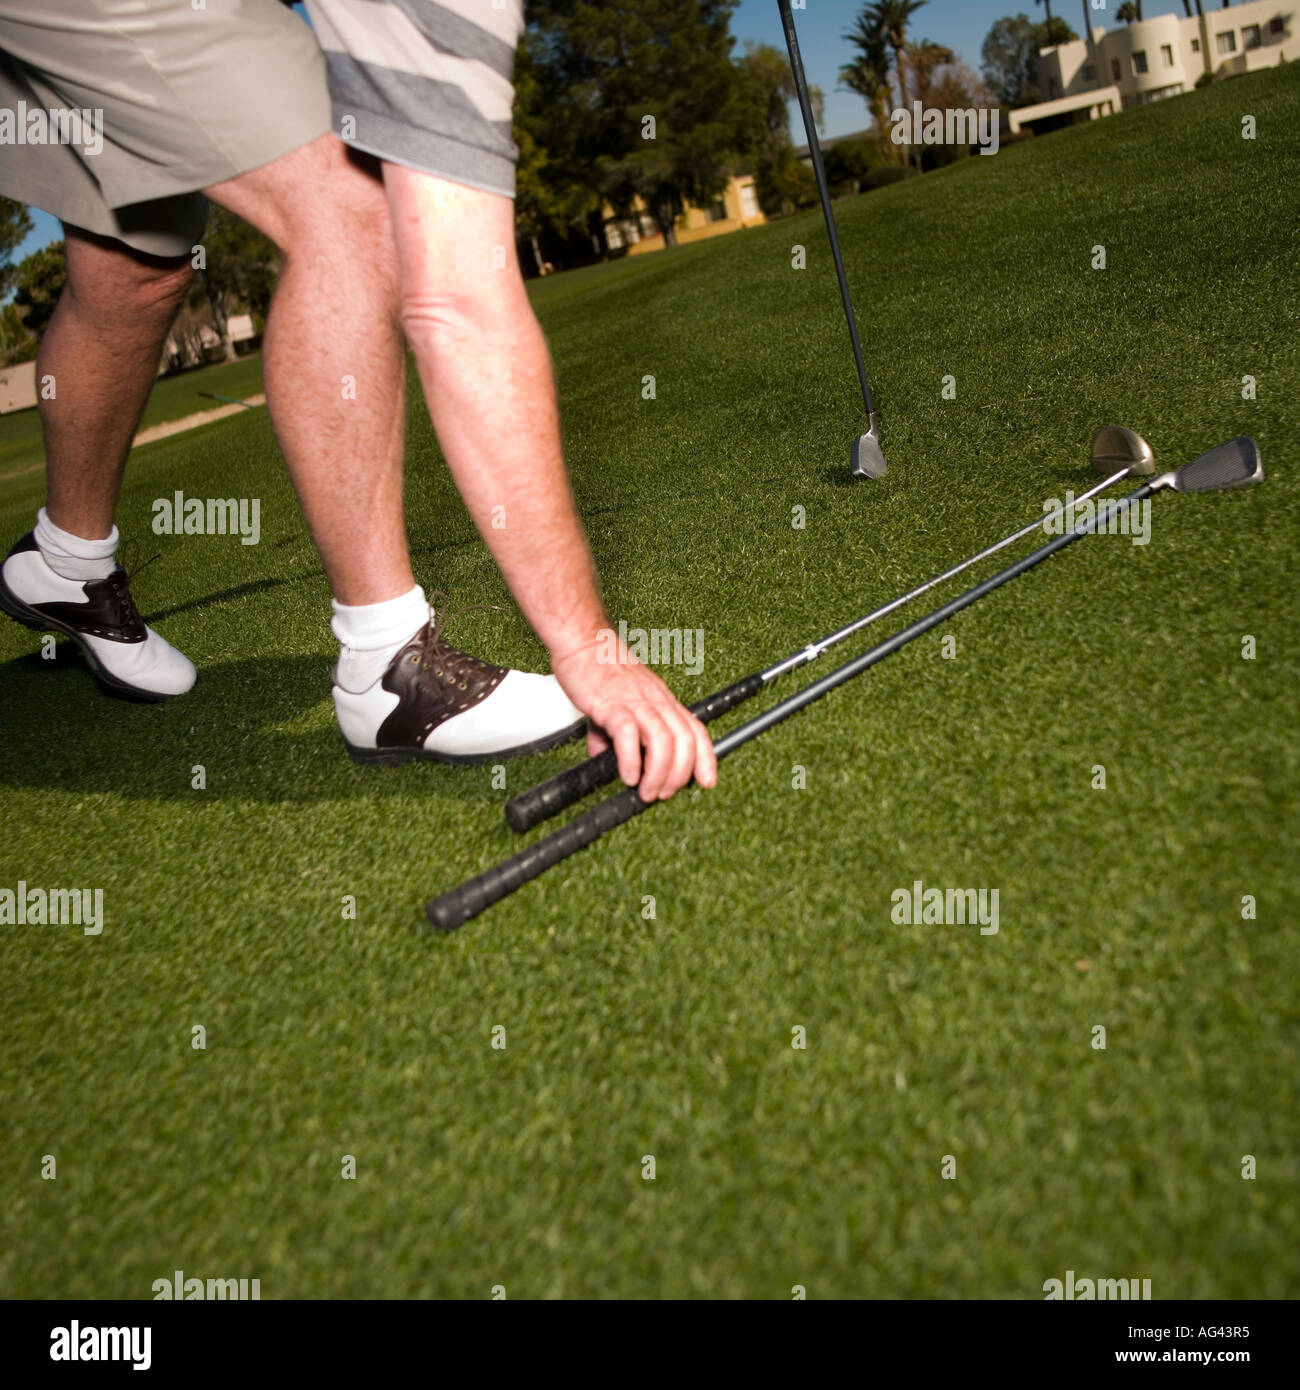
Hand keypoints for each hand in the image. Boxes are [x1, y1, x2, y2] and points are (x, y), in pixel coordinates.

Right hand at [550, 639, 717, 800]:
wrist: (582, 641)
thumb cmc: (601, 668)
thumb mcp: (619, 704)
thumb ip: (617, 735)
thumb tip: (610, 760)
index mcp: (662, 701)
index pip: (695, 730)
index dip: (706, 758)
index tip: (707, 782)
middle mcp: (655, 701)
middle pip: (684, 740)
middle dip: (680, 774)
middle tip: (664, 793)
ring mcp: (635, 702)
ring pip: (663, 740)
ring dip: (658, 773)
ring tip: (647, 791)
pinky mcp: (612, 704)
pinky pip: (628, 734)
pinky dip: (631, 760)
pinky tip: (628, 775)